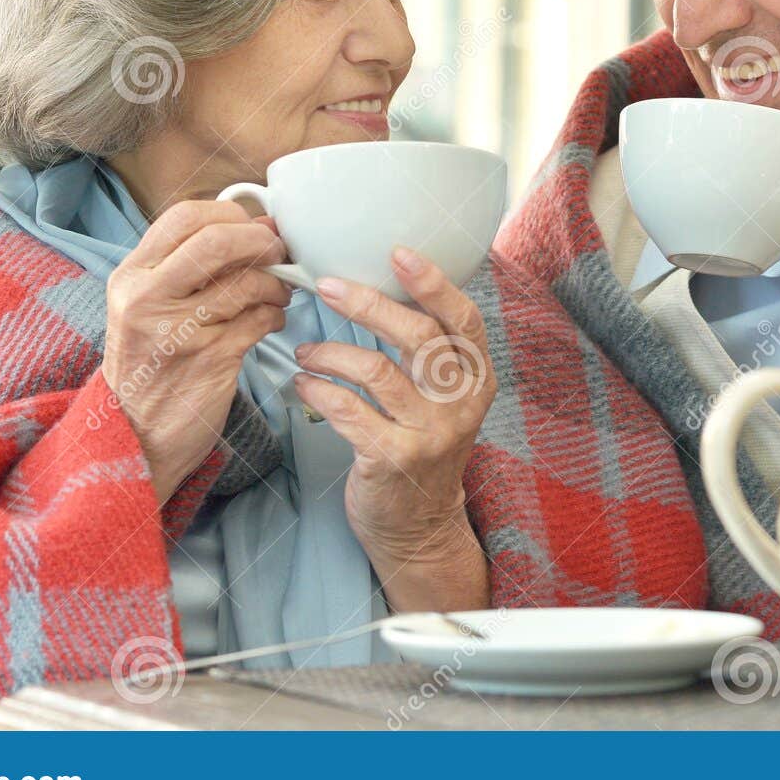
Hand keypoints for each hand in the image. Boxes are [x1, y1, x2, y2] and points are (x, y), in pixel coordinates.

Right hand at [103, 200, 290, 502]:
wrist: (136, 436)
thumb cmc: (152, 364)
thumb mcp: (148, 306)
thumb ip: (187, 266)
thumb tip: (255, 226)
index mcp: (131, 276)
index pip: (184, 216)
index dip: (230, 213)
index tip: (254, 224)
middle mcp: (147, 298)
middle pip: (216, 241)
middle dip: (260, 240)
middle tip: (279, 251)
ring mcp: (178, 330)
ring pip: (246, 282)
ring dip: (276, 284)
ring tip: (278, 293)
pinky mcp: (210, 359)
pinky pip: (260, 320)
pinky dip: (277, 315)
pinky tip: (271, 321)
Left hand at [292, 246, 493, 611]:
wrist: (418, 526)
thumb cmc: (420, 446)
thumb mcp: (441, 398)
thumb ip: (426, 352)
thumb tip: (380, 284)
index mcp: (476, 379)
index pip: (464, 320)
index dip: (433, 283)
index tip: (398, 252)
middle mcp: (460, 405)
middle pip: (418, 336)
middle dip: (368, 304)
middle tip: (326, 286)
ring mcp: (429, 435)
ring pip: (376, 370)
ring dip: (330, 351)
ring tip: (304, 350)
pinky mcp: (392, 460)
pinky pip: (348, 410)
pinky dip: (318, 391)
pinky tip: (304, 385)